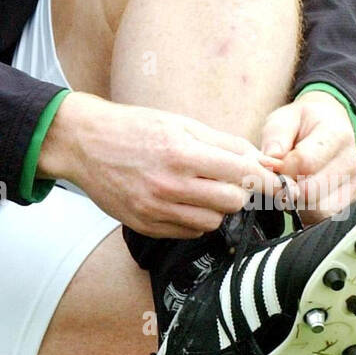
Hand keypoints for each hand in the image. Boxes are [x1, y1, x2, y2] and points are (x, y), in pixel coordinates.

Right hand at [37, 91, 284, 238]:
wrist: (85, 144)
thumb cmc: (133, 128)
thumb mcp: (179, 123)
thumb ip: (222, 142)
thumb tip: (259, 160)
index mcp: (181, 153)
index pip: (241, 173)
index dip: (261, 176)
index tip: (270, 178)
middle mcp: (169, 185)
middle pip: (232, 202)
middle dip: (239, 191)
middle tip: (231, 181)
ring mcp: (156, 209)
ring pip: (212, 221)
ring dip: (216, 207)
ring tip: (203, 189)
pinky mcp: (145, 225)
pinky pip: (187, 231)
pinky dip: (193, 218)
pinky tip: (183, 200)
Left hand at [258, 91, 355, 222]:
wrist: (328, 125)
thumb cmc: (302, 124)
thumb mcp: (285, 117)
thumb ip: (276, 135)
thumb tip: (271, 158)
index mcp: (337, 135)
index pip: (304, 162)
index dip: (280, 168)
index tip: (269, 165)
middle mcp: (351, 162)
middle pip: (311, 192)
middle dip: (287, 189)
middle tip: (278, 180)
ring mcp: (354, 185)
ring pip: (319, 211)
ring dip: (297, 204)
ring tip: (291, 187)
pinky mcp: (351, 203)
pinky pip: (325, 220)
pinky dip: (307, 214)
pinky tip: (301, 199)